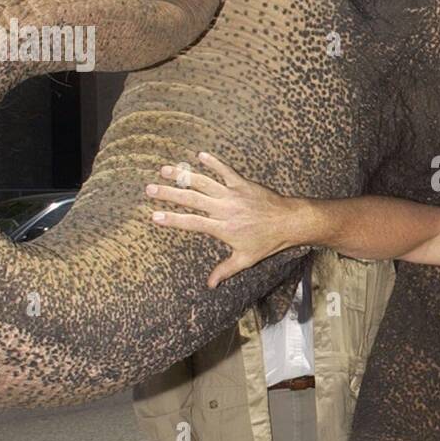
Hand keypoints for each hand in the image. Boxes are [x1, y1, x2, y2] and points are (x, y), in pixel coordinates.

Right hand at [146, 151, 302, 287]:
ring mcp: (233, 194)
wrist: (289, 222)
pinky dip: (213, 162)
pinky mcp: (243, 183)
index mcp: (223, 228)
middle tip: (149, 189)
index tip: (154, 216)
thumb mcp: (246, 259)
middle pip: (192, 199)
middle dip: (169, 194)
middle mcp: (224, 209)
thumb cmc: (268, 242)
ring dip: (183, 175)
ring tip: (165, 170)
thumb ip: (225, 270)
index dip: (172, 220)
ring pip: (204, 182)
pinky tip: (199, 155)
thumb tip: (210, 285)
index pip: (191, 223)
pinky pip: (226, 170)